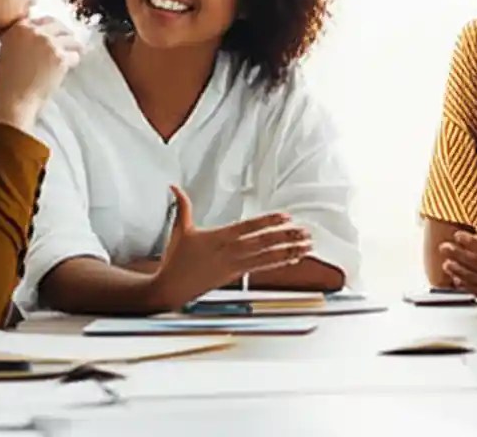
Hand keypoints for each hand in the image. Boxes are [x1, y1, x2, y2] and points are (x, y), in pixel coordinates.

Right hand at [0, 17, 82, 130]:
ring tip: (71, 56)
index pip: (44, 20)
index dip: (53, 29)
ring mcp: (49, 43)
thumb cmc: (9, 79)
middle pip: (60, 26)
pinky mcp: (60, 57)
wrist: (15, 99)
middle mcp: (35, 31)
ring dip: (73, 48)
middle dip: (66, 35)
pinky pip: (75, 54)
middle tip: (70, 44)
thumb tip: (41, 32)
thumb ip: (22, 37)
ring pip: (72, 39)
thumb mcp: (7, 49)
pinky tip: (69, 68)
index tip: (57, 35)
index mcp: (19, 27)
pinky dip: (74, 61)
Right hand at [148, 186, 312, 309]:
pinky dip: (278, 263)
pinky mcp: (235, 276)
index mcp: (219, 238)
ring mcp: (234, 265)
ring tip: (306, 247)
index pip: (248, 227)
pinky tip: (292, 259)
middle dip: (286, 237)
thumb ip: (182, 206)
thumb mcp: (180, 230)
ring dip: (288, 251)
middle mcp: (230, 252)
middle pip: (263, 243)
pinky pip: (261, 268)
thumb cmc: (176, 260)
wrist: (171, 288)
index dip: (268, 222)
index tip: (285, 217)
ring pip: (266, 257)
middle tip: (305, 232)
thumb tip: (174, 187)